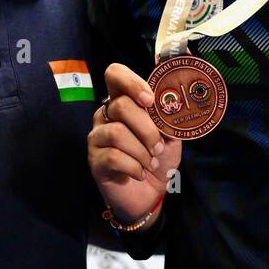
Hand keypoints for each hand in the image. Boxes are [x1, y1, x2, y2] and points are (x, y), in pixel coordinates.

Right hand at [87, 63, 181, 226]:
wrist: (151, 194)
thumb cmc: (159, 159)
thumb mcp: (170, 135)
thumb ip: (169, 116)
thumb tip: (174, 99)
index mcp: (124, 101)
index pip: (115, 74)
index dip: (131, 82)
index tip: (150, 100)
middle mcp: (106, 114)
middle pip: (120, 105)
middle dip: (147, 128)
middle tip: (159, 147)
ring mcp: (97, 137)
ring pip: (117, 132)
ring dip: (142, 151)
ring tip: (151, 163)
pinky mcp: (94, 160)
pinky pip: (112, 156)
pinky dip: (134, 167)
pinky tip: (140, 173)